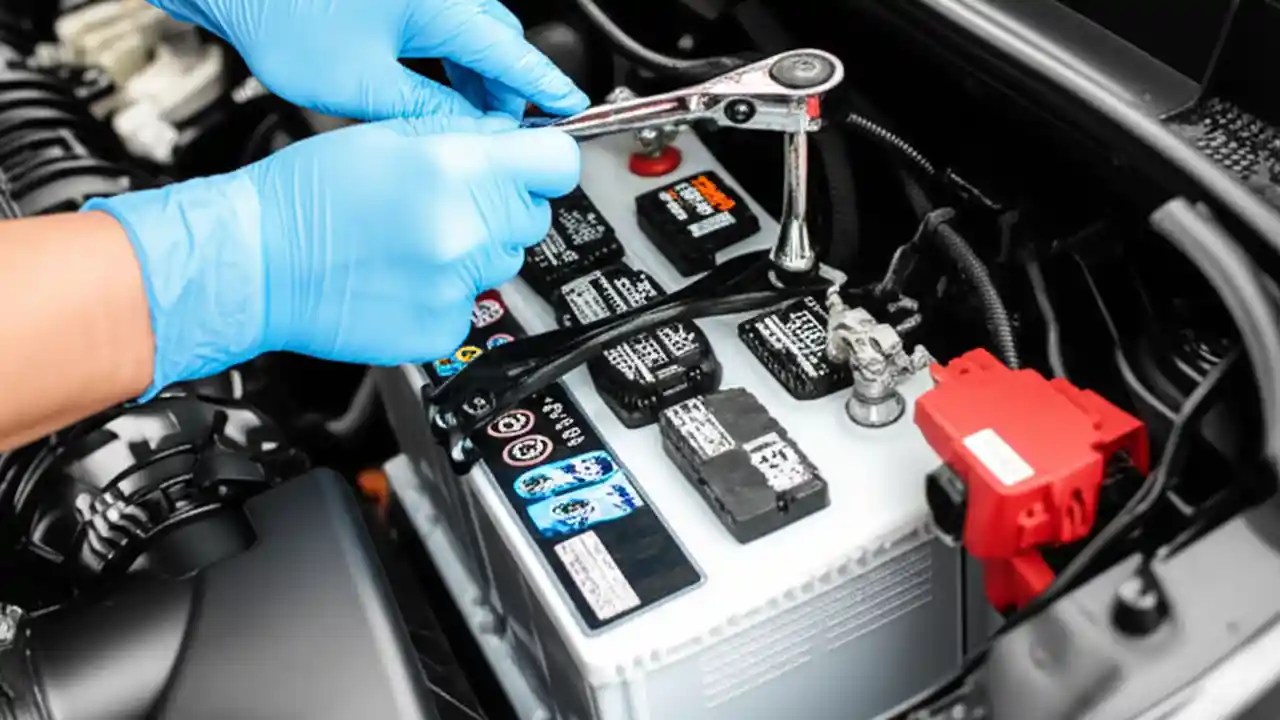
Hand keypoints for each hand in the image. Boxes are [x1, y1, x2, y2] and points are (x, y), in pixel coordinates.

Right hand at [85, 116, 579, 395]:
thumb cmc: (307, 197)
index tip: (534, 169)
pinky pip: (471, 306)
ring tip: (415, 243)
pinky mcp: (443, 330)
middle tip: (450, 205)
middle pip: (533, 218)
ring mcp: (457, 287)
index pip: (557, 166)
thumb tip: (510, 142)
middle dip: (502, 208)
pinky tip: (404, 279)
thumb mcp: (388, 137)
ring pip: (502, 264)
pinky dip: (447, 295)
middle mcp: (466, 232)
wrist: (258, 265)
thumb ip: (463, 137)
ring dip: (474, 253)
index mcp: (457, 173)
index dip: (545, 165)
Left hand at [148, 0, 589, 119]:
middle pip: (496, 42)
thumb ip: (426, 113)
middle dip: (505, 89)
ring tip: (465, 119)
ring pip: (469, 33)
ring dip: (475, 76)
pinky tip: (435, 89)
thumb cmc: (282, 16)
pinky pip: (442, 23)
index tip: (568, 109)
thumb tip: (465, 133)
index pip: (512, 54)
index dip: (544, 88)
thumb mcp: (362, 86)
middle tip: (502, 133)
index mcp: (442, 7)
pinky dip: (448, 59)